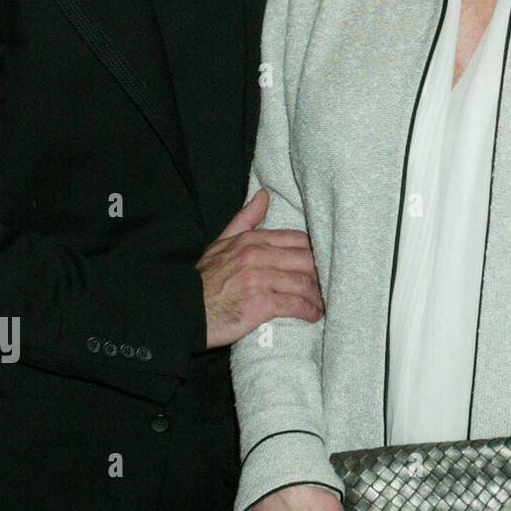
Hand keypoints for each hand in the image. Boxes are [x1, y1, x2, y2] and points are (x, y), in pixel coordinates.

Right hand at [198, 188, 324, 348]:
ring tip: (322, 303)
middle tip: (327, 286)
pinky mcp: (261, 303)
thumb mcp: (221, 243)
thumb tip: (264, 195)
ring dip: (318, 296)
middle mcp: (257, 255)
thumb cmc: (204, 280)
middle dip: (321, 275)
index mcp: (251, 240)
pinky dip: (309, 310)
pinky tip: (313, 315)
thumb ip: (245, 219)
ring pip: (304, 282)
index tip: (322, 265)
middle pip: (306, 260)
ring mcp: (260, 279)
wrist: (184, 311)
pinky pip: (295, 304)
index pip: (298, 240)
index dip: (315, 253)